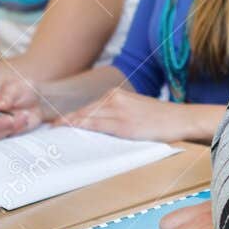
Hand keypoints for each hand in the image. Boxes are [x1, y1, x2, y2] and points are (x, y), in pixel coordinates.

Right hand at [0, 76, 49, 139]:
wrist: (38, 100)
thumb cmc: (21, 89)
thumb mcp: (16, 86)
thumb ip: (6, 95)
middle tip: (9, 118)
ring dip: (9, 125)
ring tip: (23, 114)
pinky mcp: (6, 133)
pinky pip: (9, 135)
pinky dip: (18, 127)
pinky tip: (25, 117)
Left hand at [58, 88, 198, 141]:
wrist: (182, 119)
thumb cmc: (161, 120)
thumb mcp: (136, 111)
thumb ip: (116, 116)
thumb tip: (97, 130)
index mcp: (116, 95)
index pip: (86, 108)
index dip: (68, 117)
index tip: (53, 125)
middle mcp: (114, 99)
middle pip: (81, 112)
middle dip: (63, 121)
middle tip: (45, 131)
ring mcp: (118, 110)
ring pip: (84, 117)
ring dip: (66, 125)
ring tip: (51, 133)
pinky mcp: (123, 123)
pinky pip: (94, 124)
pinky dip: (78, 126)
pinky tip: (66, 130)